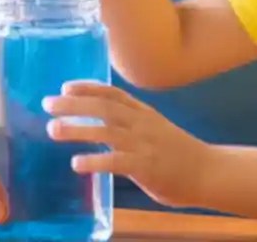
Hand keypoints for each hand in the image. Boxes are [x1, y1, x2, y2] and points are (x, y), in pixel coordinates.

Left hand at [43, 82, 211, 208]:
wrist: (209, 171)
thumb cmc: (178, 153)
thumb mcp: (154, 130)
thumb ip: (130, 126)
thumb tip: (100, 126)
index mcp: (143, 113)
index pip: (113, 93)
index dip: (88, 88)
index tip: (65, 86)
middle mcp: (142, 123)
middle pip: (104, 107)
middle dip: (73, 104)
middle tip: (47, 104)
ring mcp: (144, 144)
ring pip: (106, 131)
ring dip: (77, 129)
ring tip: (52, 129)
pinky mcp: (146, 167)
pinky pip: (116, 162)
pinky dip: (95, 161)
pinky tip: (76, 163)